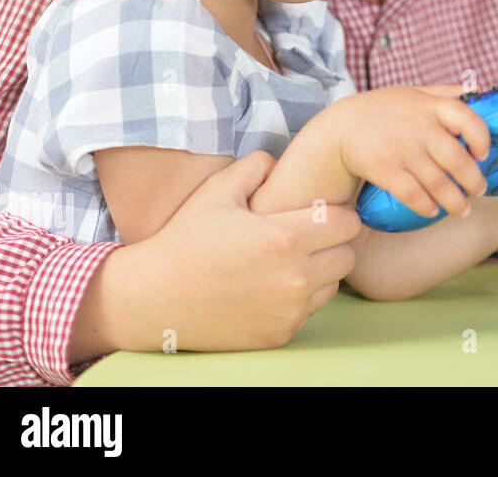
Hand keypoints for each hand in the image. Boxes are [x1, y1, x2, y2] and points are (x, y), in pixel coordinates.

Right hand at [71, 150, 360, 361]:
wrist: (149, 299)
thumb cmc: (184, 241)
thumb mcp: (217, 191)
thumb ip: (257, 167)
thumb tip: (283, 162)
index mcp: (285, 239)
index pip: (348, 222)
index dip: (337, 213)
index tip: (319, 212)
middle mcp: (294, 278)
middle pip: (347, 255)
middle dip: (333, 243)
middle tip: (308, 236)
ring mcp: (289, 311)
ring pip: (333, 285)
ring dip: (320, 272)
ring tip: (287, 261)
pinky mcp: (280, 335)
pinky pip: (310, 311)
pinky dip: (300, 299)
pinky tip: (272, 286)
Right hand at [330, 85, 490, 221]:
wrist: (339, 128)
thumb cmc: (380, 110)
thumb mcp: (412, 92)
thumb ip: (444, 92)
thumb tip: (477, 92)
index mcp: (430, 106)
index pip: (469, 120)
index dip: (482, 139)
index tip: (483, 154)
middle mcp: (419, 127)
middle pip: (458, 160)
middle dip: (473, 182)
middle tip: (478, 191)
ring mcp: (402, 149)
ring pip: (439, 183)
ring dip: (455, 202)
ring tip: (462, 210)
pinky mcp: (385, 169)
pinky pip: (413, 194)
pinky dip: (426, 206)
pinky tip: (432, 210)